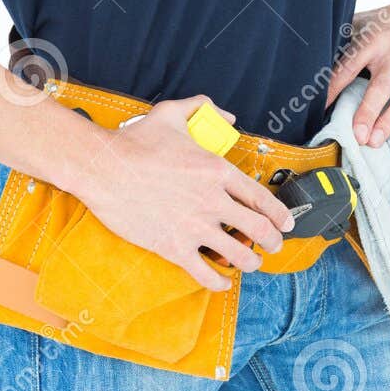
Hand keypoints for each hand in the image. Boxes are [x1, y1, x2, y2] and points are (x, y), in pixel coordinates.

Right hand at [77, 97, 293, 292]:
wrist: (103, 167)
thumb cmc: (135, 141)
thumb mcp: (171, 113)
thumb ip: (202, 108)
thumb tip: (228, 118)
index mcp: (217, 170)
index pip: (262, 199)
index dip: (280, 215)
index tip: (287, 223)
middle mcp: (212, 200)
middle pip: (259, 230)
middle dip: (273, 242)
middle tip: (273, 246)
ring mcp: (194, 226)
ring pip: (238, 255)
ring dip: (250, 263)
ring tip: (249, 264)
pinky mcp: (174, 247)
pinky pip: (206, 274)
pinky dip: (219, 282)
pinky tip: (221, 281)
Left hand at [325, 0, 389, 146]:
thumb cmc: (388, 22)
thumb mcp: (363, 22)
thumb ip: (341, 39)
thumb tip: (310, 59)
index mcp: (373, 42)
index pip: (349, 67)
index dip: (334, 88)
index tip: (319, 109)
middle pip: (380, 88)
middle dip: (368, 113)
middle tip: (357, 137)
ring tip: (374, 142)